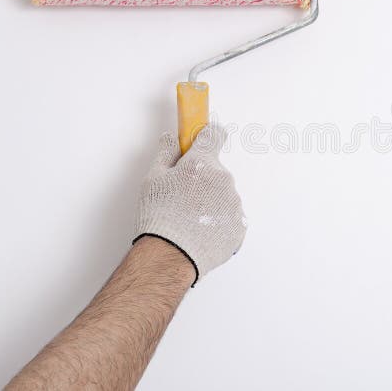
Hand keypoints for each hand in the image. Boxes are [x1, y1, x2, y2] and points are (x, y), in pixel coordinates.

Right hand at [135, 125, 245, 284]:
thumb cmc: (159, 216)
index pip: (214, 135)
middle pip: (216, 171)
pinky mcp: (239, 226)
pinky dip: (218, 223)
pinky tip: (201, 233)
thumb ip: (166, 153)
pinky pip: (230, 218)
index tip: (204, 139)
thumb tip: (171, 138)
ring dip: (211, 202)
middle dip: (203, 179)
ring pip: (224, 195)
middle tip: (182, 198)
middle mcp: (223, 180)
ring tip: (189, 220)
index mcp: (202, 163)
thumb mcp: (152, 179)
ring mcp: (234, 203)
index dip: (208, 136)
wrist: (171, 256)